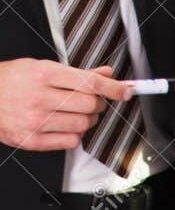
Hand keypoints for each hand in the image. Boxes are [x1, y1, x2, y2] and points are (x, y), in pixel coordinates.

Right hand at [0, 59, 128, 150]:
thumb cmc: (11, 81)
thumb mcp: (41, 67)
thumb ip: (76, 73)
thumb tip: (106, 74)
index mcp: (43, 73)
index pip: (88, 83)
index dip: (112, 88)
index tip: (126, 91)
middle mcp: (41, 97)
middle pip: (90, 105)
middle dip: (96, 104)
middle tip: (87, 102)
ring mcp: (37, 120)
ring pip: (83, 125)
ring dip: (86, 120)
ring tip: (72, 113)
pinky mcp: (34, 140)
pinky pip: (71, 142)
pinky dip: (73, 135)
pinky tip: (62, 126)